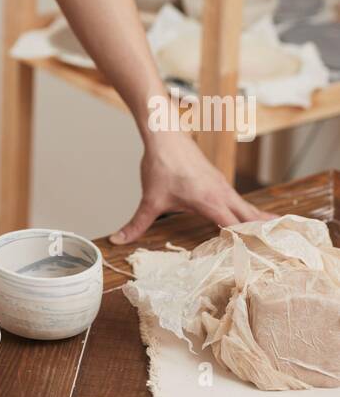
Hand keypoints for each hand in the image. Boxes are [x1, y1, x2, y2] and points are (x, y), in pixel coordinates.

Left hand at [109, 128, 273, 244]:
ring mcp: (223, 185)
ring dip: (258, 223)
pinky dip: (248, 212)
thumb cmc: (161, 165)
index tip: (256, 263)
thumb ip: (137, 224)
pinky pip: (239, 200)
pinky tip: (250, 221)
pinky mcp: (219, 180)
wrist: (165, 133)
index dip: (246, 247)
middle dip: (262, 236)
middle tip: (279, 255)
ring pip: (247, 208)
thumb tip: (117, 241)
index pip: (236, 229)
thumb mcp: (150, 199)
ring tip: (274, 241)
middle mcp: (223, 194)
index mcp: (210, 202)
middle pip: (250, 219)